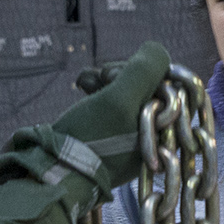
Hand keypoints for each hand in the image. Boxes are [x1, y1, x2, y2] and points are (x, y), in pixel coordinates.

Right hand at [0, 42, 171, 194]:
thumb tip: (158, 49)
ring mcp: (133, 137)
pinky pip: (112, 103)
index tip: (118, 74)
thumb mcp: (120, 99)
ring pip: (127, 91)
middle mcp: (155, 136)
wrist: (54, 174)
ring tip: (86, 83)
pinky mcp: (112, 136)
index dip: (144, 70)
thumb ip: (144, 70)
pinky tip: (83, 87)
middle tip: (101, 78)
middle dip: (120, 74)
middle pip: (147, 86)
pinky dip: (98, 90)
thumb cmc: (90, 139)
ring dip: (105, 78)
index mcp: (167, 133)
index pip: (168, 84)